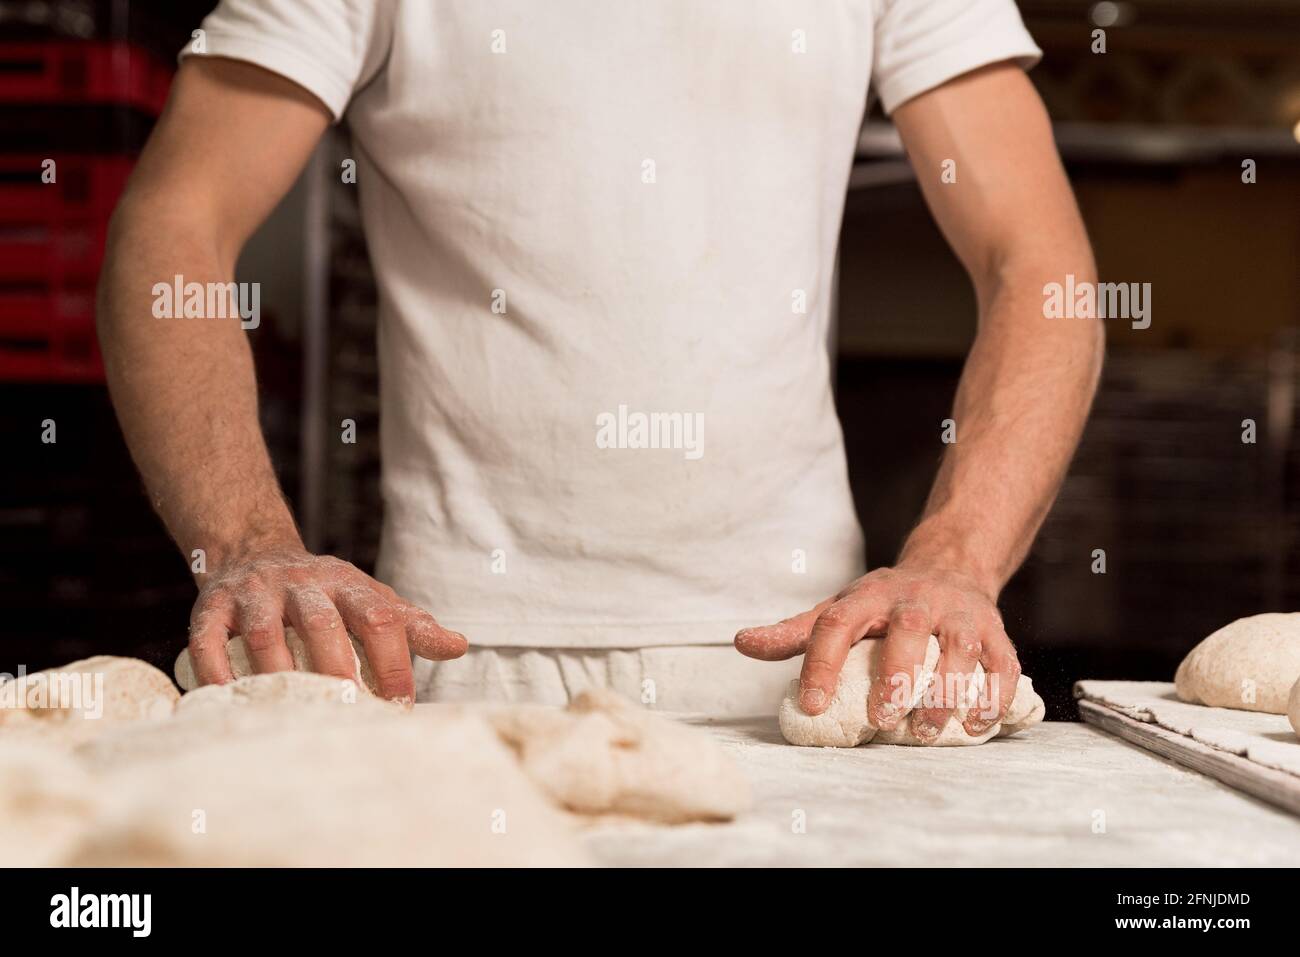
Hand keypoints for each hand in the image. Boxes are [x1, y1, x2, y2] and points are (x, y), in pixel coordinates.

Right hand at [188, 543, 467, 699]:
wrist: (253, 552)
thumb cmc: (324, 592)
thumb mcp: (369, 598)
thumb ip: (411, 625)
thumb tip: (458, 646)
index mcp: (347, 584)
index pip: (379, 618)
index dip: (393, 662)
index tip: (400, 705)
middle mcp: (302, 583)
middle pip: (322, 625)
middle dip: (338, 669)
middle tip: (350, 712)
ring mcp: (255, 594)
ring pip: (265, 633)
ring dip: (279, 674)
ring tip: (293, 714)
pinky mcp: (212, 607)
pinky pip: (208, 639)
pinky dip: (215, 671)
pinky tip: (229, 700)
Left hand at [734, 564, 1019, 739]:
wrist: (948, 566)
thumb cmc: (883, 602)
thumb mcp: (838, 608)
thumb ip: (794, 632)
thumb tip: (742, 643)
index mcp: (867, 597)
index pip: (836, 623)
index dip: (820, 662)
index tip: (810, 704)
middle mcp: (914, 600)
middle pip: (906, 630)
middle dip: (896, 677)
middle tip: (882, 721)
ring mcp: (957, 614)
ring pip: (959, 648)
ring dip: (947, 692)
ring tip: (928, 732)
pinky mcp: (993, 631)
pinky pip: (1001, 663)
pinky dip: (993, 696)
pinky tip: (977, 724)